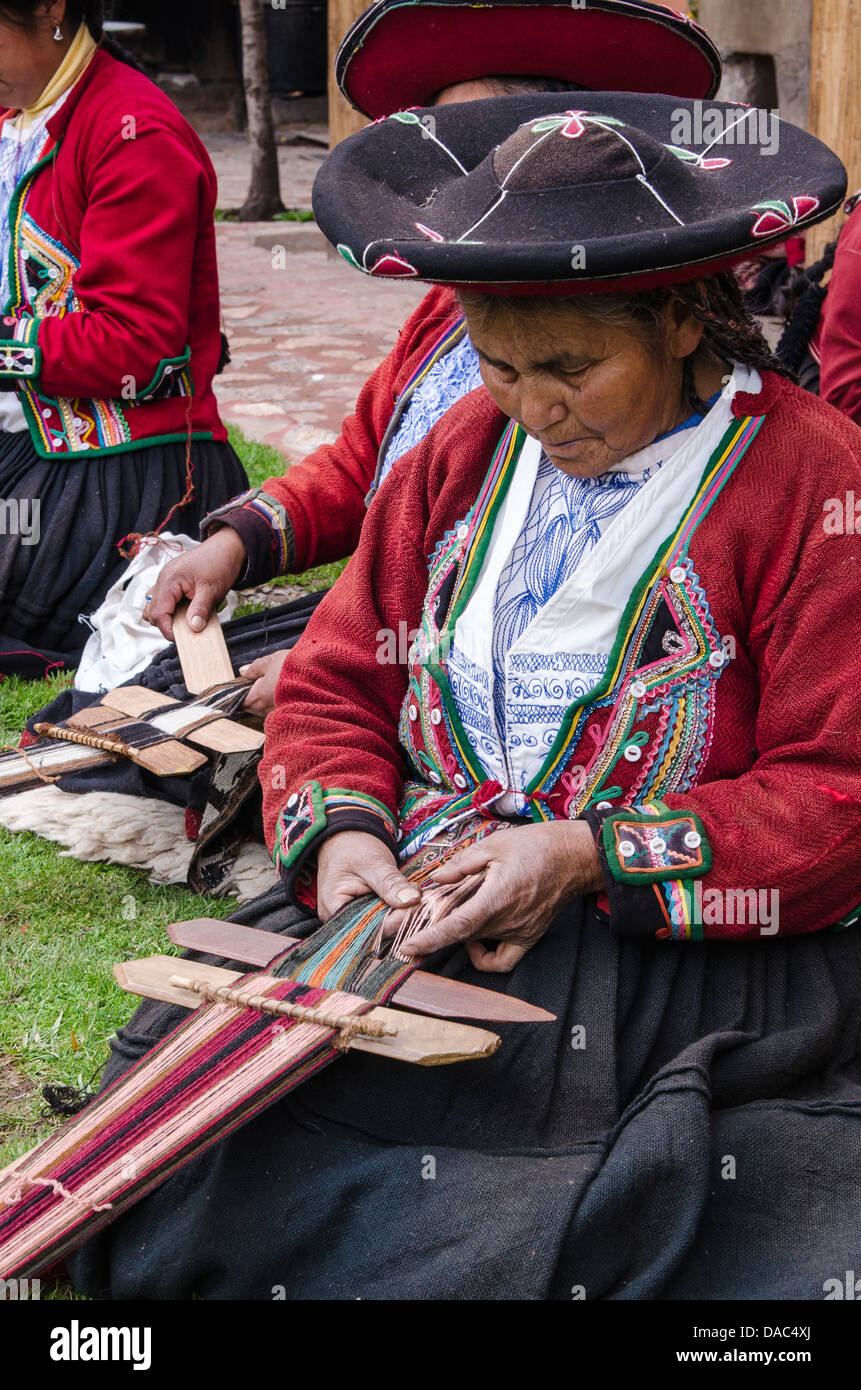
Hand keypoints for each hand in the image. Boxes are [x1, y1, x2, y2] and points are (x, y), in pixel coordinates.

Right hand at [143, 528, 246, 641]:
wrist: (227, 547)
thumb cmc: (220, 563)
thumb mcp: (212, 590)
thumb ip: (200, 610)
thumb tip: (193, 628)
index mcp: (169, 580)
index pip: (158, 613)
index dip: (167, 629)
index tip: (181, 639)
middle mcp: (163, 579)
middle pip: (152, 611)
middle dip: (166, 624)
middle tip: (186, 630)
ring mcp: (165, 579)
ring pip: (154, 605)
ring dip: (166, 617)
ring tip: (185, 621)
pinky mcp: (172, 581)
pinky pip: (163, 599)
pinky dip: (170, 609)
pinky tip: (185, 611)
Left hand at [240, 650, 287, 717]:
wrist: (320, 679)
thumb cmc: (293, 669)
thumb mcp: (271, 661)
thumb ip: (255, 668)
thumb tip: (242, 671)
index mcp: (257, 696)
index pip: (241, 702)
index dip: (240, 695)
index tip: (245, 687)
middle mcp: (266, 710)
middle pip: (253, 708)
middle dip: (254, 698)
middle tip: (262, 684)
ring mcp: (279, 714)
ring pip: (267, 711)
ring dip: (268, 702)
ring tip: (277, 688)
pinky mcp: (292, 716)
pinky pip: (280, 713)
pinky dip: (280, 705)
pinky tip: (288, 696)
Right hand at [316, 831, 420, 922]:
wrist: (345, 839)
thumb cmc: (352, 847)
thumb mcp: (372, 862)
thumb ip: (390, 882)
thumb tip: (412, 900)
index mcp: (335, 909)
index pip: (370, 927)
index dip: (398, 919)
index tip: (419, 902)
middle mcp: (341, 921)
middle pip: (378, 930)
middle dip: (402, 916)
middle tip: (423, 896)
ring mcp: (353, 920)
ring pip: (383, 926)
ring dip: (402, 913)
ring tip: (416, 894)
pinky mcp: (365, 915)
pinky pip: (383, 918)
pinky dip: (397, 909)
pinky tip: (409, 897)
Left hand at [394, 821, 602, 972]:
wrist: (575, 856)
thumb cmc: (536, 846)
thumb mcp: (494, 844)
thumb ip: (461, 864)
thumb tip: (435, 879)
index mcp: (497, 898)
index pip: (458, 927)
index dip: (430, 939)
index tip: (408, 947)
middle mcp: (508, 921)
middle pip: (461, 936)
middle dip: (431, 933)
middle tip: (407, 925)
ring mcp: (520, 933)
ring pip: (477, 943)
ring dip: (457, 935)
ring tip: (447, 915)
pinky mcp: (529, 937)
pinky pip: (503, 959)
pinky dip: (485, 956)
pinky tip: (476, 939)